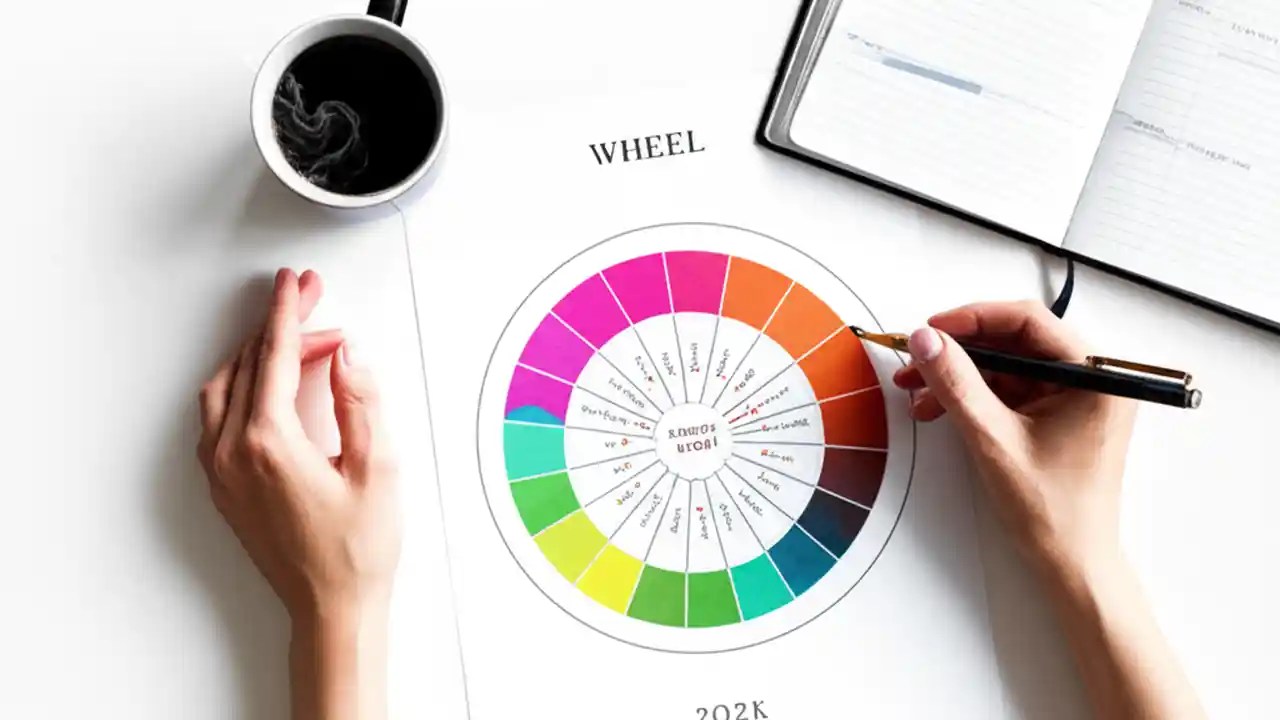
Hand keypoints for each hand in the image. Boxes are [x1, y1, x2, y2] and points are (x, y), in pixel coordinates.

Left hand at [196, 268, 399, 719]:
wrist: (331, 609)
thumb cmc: (357, 550)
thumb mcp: (378, 469)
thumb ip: (361, 403)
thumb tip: (348, 356)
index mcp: (269, 442)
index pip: (276, 356)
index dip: (289, 312)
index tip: (297, 282)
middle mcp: (233, 452)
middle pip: (251, 364)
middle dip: (282, 327)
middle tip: (313, 301)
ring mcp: (221, 472)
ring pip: (227, 388)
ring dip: (261, 356)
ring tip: (302, 343)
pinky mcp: (223, 488)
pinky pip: (218, 418)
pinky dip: (244, 387)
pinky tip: (272, 387)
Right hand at [896, 302, 1204, 718]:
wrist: (1071, 564)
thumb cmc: (1052, 511)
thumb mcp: (993, 439)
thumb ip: (957, 383)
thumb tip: (926, 339)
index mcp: (1097, 377)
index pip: (1029, 321)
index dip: (975, 318)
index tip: (933, 328)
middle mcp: (1091, 380)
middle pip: (1016, 341)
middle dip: (961, 349)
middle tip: (918, 356)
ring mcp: (1074, 398)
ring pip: (1007, 366)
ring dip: (960, 374)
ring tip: (917, 389)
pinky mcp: (1056, 416)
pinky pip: (1009, 390)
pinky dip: (973, 395)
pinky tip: (939, 407)